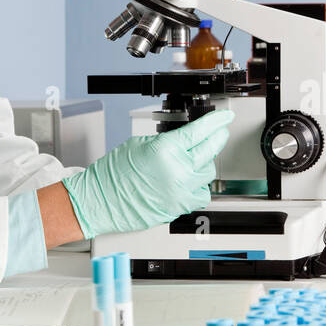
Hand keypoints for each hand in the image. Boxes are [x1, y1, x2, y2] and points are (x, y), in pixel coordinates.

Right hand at [61, 110, 233, 238]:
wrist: (100, 200)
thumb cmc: (113, 174)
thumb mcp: (139, 144)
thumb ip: (167, 141)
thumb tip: (185, 139)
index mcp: (166, 149)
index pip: (200, 131)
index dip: (216, 122)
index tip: (224, 119)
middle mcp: (177, 170)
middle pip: (211, 150)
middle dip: (217, 138)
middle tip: (219, 134)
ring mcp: (180, 190)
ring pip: (207, 173)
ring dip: (203, 164)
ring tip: (192, 161)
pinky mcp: (179, 206)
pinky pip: (201, 194)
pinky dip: (198, 186)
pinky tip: (189, 181)